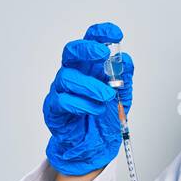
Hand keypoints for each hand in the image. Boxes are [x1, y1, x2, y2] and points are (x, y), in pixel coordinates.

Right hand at [42, 22, 135, 174]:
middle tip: (104, 55)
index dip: (100, 33)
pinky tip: (95, 109)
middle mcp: (73, 74)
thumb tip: (126, 61)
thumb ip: (124, 79)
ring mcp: (61, 91)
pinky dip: (82, 104)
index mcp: (89, 67)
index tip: (115, 34)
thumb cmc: (104, 117)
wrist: (94, 146)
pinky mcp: (54, 109)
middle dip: (87, 49)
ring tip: (107, 96)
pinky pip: (62, 101)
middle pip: (71, 51)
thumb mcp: (121, 97)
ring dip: (90, 85)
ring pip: (67, 77)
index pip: (90, 41)